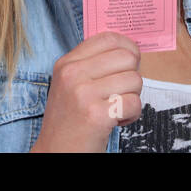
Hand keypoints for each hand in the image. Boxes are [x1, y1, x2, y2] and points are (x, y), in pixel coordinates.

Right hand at [30, 31, 141, 152]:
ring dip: (132, 97)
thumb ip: (92, 64)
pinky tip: (117, 121)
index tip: (130, 61)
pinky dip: (132, 115)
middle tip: (121, 92)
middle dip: (132, 76)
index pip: (108, 38)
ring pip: (135, 80)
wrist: (56, 152)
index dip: (127, 47)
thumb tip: (128, 49)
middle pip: (127, 57)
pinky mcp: (97, 115)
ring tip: (115, 108)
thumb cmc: (69, 119)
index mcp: (67, 63)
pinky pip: (134, 103)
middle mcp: (73, 74)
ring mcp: (83, 94)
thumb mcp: (70, 84)